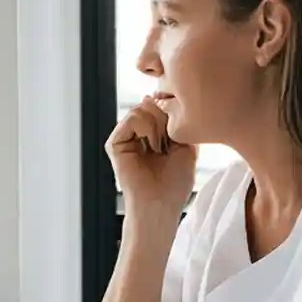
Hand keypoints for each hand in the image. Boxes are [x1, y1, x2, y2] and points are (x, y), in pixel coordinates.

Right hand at [105, 96, 197, 211]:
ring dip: (158, 125)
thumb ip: (174, 121)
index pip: (159, 107)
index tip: (179, 137)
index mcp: (150, 136)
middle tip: (170, 143)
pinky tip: (153, 146)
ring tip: (161, 147)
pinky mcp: (115, 144)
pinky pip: (133, 117)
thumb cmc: (175, 183)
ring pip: (142, 108)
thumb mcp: (186, 145)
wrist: (161, 204)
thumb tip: (152, 97)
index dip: (173, 114)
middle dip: (166, 118)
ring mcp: (124, 139)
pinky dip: (148, 127)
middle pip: (150, 104)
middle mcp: (135, 136)